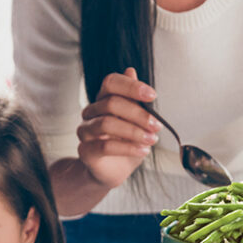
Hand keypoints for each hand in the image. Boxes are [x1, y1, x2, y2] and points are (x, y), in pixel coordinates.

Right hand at [75, 67, 161, 189]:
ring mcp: (85, 131)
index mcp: (103, 100)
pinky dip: (128, 148)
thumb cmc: (126, 143)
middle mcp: (91, 112)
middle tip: (157, 125)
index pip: (111, 82)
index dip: (131, 86)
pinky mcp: (85, 151)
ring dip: (134, 132)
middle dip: (139, 114)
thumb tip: (131, 71)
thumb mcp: (137, 120)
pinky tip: (142, 150)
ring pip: (107, 124)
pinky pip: (105, 146)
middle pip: (111, 103)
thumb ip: (134, 99)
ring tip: (151, 139)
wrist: (114, 170)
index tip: (152, 95)